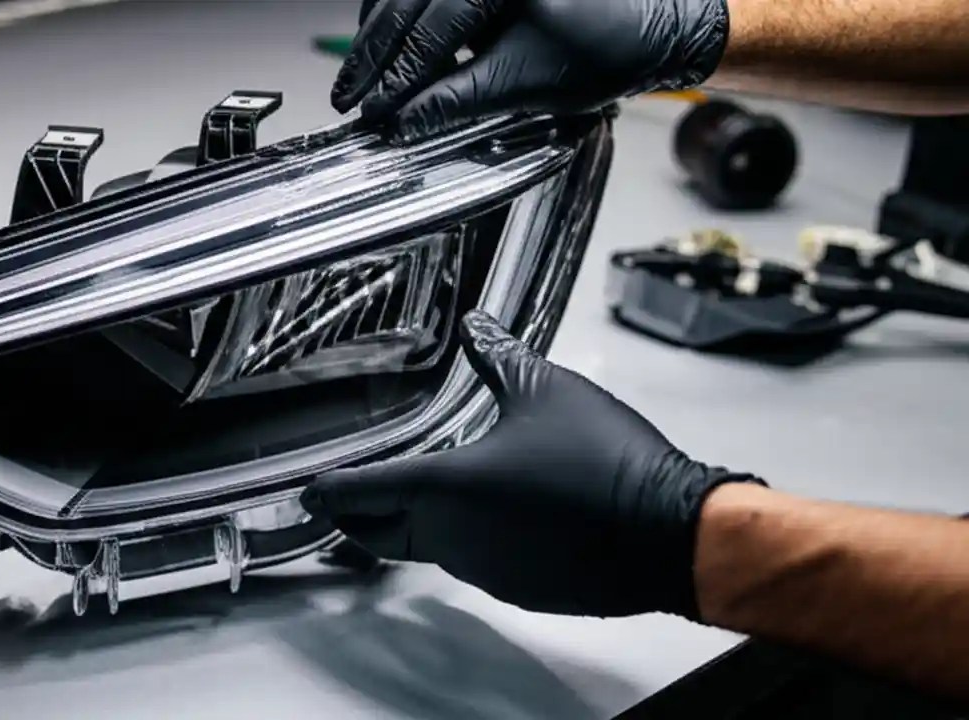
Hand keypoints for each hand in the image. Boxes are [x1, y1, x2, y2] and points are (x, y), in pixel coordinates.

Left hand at [301, 311, 762, 618]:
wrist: (669, 532)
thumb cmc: (606, 462)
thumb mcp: (544, 391)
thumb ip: (497, 358)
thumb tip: (476, 326)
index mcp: (445, 487)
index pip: (360, 492)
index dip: (327, 490)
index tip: (305, 490)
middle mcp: (453, 538)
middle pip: (379, 532)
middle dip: (357, 513)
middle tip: (344, 495)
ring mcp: (484, 570)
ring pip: (424, 548)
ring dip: (410, 522)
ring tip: (413, 490)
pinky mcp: (517, 588)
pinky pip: (469, 562)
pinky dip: (458, 538)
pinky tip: (483, 512)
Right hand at [331, 0, 729, 141]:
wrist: (656, 26)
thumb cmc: (608, 49)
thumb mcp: (525, 84)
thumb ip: (458, 100)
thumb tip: (406, 121)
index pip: (430, 29)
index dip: (393, 75)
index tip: (369, 108)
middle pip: (408, 2)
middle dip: (375, 53)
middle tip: (349, 94)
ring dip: (381, 28)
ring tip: (363, 71)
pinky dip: (405, 13)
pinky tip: (394, 39)